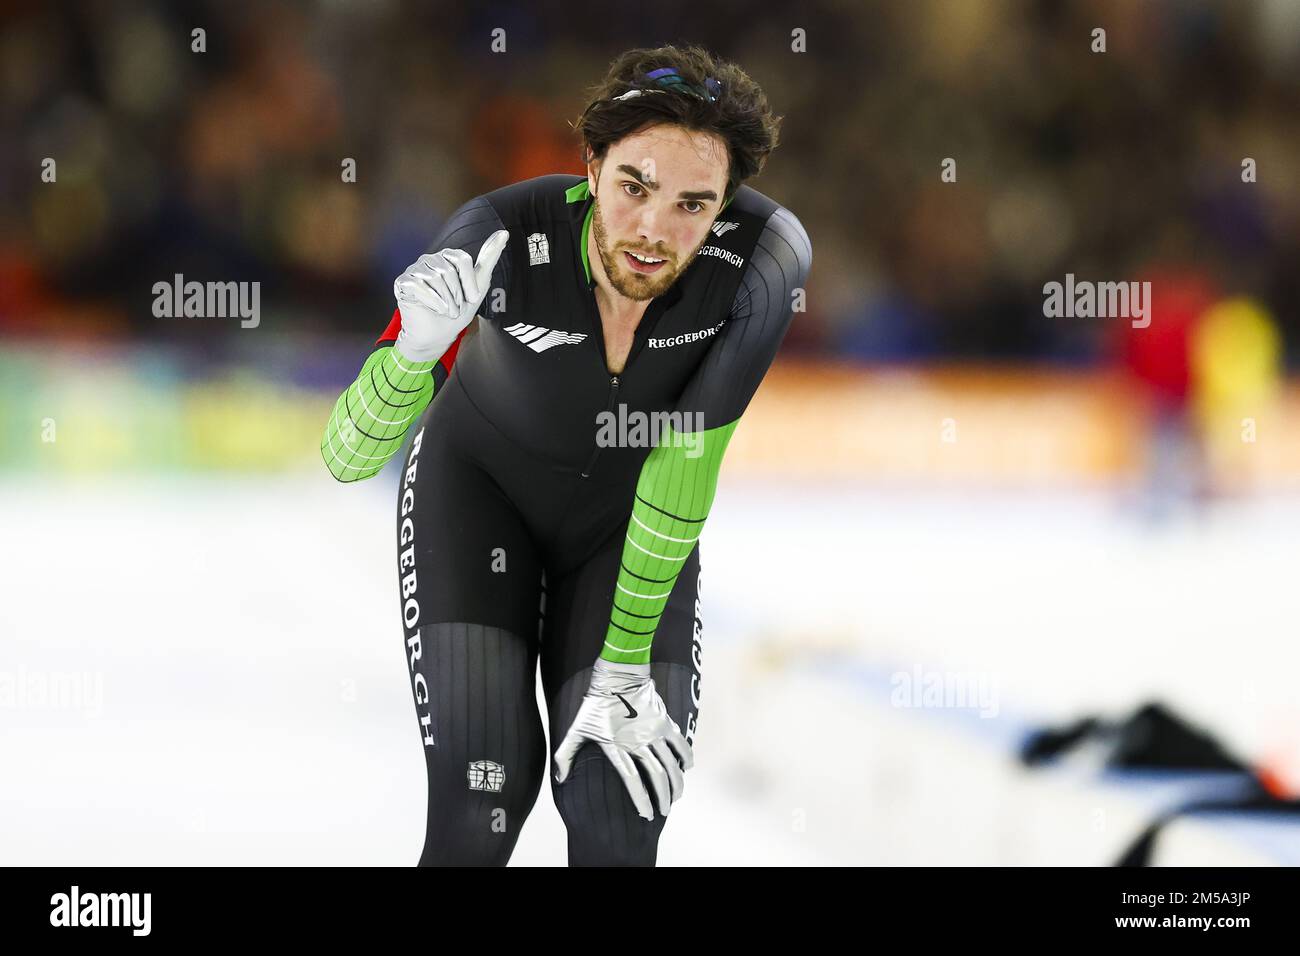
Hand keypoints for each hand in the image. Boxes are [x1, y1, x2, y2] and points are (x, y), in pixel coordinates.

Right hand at [392, 229, 508, 361]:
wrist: (440, 335)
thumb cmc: (459, 310)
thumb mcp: (479, 284)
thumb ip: (489, 257)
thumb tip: (504, 233)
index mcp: (447, 257)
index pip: (461, 259)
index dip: (469, 283)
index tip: (471, 298)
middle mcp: (429, 260)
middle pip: (448, 270)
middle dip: (457, 295)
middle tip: (455, 308)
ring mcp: (414, 270)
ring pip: (435, 278)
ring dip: (446, 301)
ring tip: (447, 311)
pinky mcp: (403, 282)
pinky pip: (419, 286)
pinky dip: (432, 302)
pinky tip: (434, 309)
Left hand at [553, 659, 693, 819]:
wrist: (617, 675)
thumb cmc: (594, 704)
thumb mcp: (576, 730)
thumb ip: (566, 756)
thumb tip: (559, 779)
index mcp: (616, 746)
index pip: (632, 779)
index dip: (641, 799)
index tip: (646, 814)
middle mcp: (637, 741)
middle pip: (657, 775)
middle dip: (663, 798)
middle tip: (664, 812)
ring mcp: (653, 731)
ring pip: (671, 763)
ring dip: (677, 783)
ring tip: (676, 797)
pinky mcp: (664, 720)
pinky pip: (680, 743)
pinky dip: (686, 757)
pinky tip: (687, 769)